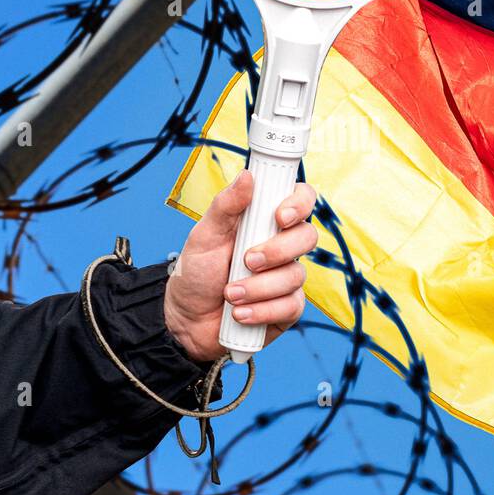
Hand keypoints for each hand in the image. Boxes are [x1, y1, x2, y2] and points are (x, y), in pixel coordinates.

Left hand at [164, 170, 317, 362]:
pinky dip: (262, 310)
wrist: (186, 318)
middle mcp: (282, 246)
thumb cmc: (197, 272)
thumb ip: (225, 206)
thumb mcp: (204, 235)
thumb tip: (247, 176)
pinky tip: (240, 313)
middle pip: (307, 237)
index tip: (280, 216)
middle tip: (246, 260)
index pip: (301, 200)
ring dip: (258, 287)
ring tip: (230, 294)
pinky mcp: (287, 308)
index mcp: (265, 221)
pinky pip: (291, 306)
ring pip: (295, 275)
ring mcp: (286, 277)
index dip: (299, 204)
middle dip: (276, 251)